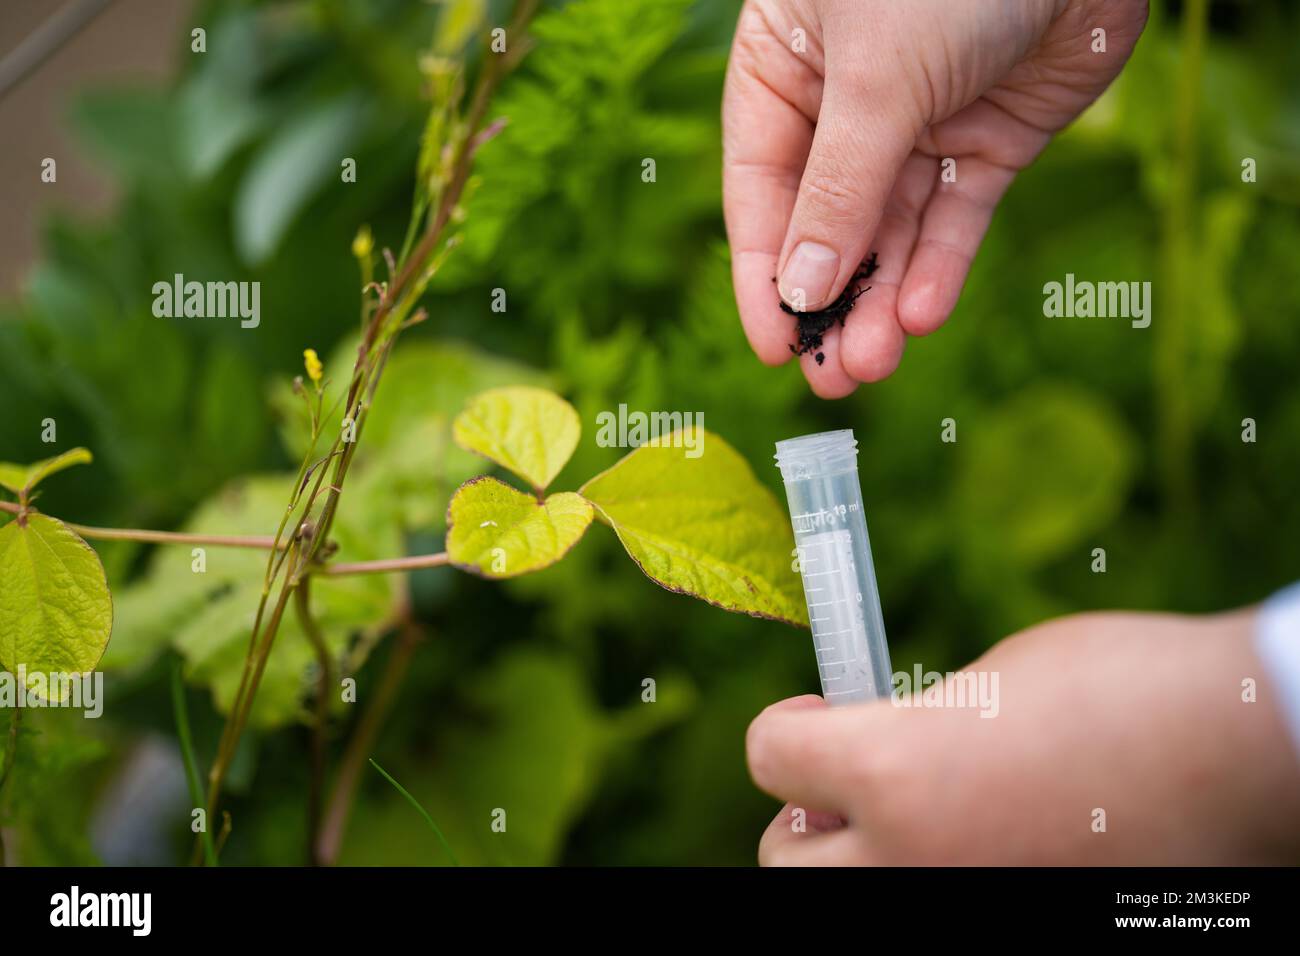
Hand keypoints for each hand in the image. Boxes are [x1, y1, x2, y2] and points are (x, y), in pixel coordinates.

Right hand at [722, 0, 1147, 395]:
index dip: (765, 274)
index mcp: (784, 69)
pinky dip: (942, 264)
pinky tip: (924, 314)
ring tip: (874, 364)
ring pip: (892, 230)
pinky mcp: (988, 140)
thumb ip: (837, 191)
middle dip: (832, 302)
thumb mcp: (875, 82)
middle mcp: (844, 103)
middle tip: (833, 377)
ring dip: (884, 299)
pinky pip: (956, 215)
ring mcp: (919, 123)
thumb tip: (800, 293)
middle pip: (827, 223)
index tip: (776, 346)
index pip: (761, 188)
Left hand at [746, 609, 1299, 863]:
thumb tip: (882, 742)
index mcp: (893, 773)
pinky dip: (937, 879)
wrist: (1241, 755)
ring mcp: (960, 910)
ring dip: (861, 862)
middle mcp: (908, 862)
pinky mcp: (1010, 930)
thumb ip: (912, 722)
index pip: (769, 757)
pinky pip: (935, 909)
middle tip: (847, 787)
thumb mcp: (991, 680)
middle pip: (784, 861)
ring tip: (919, 822)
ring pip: (850, 904)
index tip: (821, 714)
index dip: (791, 726)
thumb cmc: (1123, 690)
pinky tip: (989, 845)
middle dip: (805, 820)